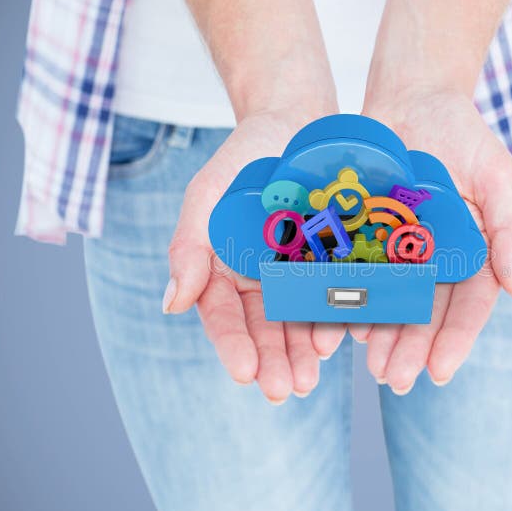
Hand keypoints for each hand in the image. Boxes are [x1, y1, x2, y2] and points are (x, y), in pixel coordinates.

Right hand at [163, 109, 345, 403]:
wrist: (297, 120)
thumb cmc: (244, 156)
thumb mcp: (209, 194)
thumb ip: (190, 245)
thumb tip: (172, 304)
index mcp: (225, 270)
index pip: (223, 317)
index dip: (233, 346)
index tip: (245, 372)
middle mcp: (261, 280)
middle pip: (264, 329)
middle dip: (273, 361)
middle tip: (283, 389)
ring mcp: (299, 274)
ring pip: (299, 322)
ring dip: (303, 353)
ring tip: (311, 377)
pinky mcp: (334, 262)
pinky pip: (335, 296)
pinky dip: (336, 318)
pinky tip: (339, 339)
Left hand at [354, 88, 511, 392]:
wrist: (411, 98)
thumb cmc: (462, 135)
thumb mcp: (497, 177)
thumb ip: (511, 231)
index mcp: (472, 255)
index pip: (467, 307)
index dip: (455, 341)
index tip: (439, 372)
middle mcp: (434, 261)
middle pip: (422, 315)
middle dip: (409, 349)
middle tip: (394, 380)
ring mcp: (395, 252)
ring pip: (386, 303)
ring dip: (377, 336)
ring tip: (365, 363)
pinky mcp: (361, 237)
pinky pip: (351, 274)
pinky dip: (343, 300)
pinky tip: (333, 325)